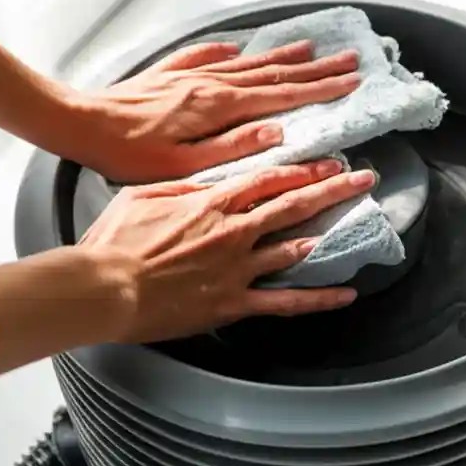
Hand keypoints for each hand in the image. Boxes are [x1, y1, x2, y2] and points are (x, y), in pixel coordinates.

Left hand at [72, 40, 359, 182]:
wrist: (79, 124)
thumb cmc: (129, 154)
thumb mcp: (186, 165)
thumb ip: (234, 147)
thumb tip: (278, 133)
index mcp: (220, 107)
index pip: (284, 96)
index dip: (321, 90)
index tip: (350, 83)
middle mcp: (211, 83)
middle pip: (274, 72)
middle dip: (315, 68)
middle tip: (348, 59)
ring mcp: (190, 75)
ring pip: (247, 62)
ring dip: (281, 55)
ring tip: (310, 47)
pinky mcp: (167, 74)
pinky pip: (206, 56)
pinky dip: (228, 52)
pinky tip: (238, 48)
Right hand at [80, 159, 374, 344]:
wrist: (103, 288)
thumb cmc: (113, 243)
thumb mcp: (143, 195)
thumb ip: (180, 186)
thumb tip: (204, 180)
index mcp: (211, 202)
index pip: (269, 179)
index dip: (303, 169)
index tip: (329, 163)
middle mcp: (234, 232)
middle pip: (293, 204)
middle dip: (332, 188)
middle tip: (363, 178)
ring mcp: (238, 269)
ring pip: (295, 245)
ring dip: (329, 230)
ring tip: (360, 218)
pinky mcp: (233, 303)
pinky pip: (285, 302)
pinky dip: (318, 298)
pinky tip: (345, 294)